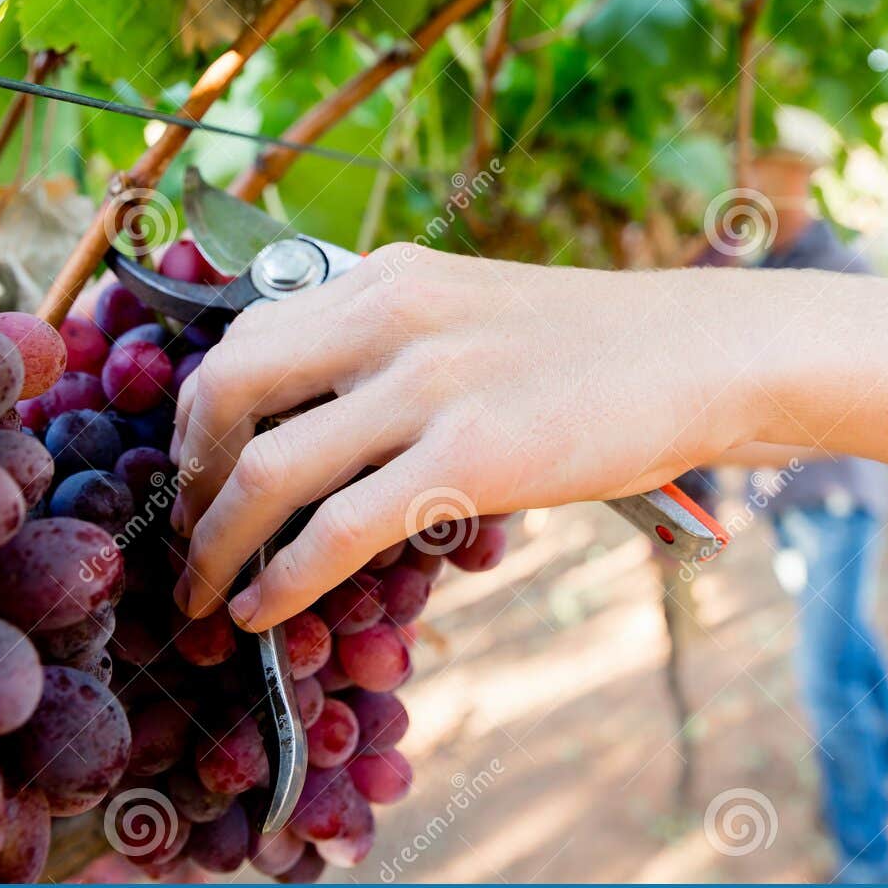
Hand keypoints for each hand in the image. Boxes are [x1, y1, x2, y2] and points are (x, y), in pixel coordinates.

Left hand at [170, 243, 756, 630]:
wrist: (698, 352)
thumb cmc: (595, 347)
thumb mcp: (472, 311)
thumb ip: (391, 344)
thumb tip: (319, 422)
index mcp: (385, 277)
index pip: (244, 336)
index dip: (197, 415)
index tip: (197, 470)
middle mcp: (389, 316)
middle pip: (227, 391)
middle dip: (188, 476)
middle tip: (189, 531)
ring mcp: (427, 386)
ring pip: (268, 470)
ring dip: (215, 543)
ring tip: (205, 591)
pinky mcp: (468, 459)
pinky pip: (337, 530)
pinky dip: (281, 579)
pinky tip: (262, 610)